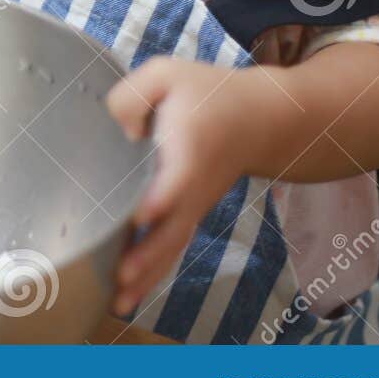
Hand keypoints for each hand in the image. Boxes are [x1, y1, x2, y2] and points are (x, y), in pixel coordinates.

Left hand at [103, 57, 268, 316]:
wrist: (261, 120)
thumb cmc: (207, 93)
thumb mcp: (166, 74)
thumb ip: (131, 95)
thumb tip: (117, 131)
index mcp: (189, 146)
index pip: (179, 175)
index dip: (161, 196)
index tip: (142, 215)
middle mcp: (194, 185)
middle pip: (174, 226)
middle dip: (148, 253)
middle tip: (121, 276)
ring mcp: (195, 205)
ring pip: (172, 246)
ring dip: (146, 275)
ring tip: (118, 303)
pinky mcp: (190, 215)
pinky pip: (172, 248)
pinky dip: (151, 274)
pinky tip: (126, 297)